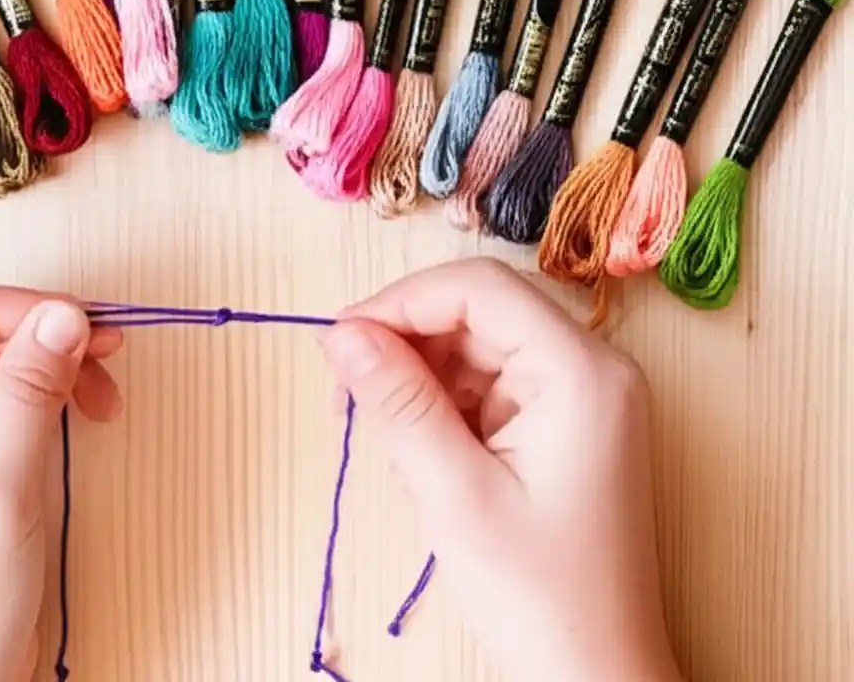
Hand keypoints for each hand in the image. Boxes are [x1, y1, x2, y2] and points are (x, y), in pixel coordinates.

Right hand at [322, 259, 678, 680]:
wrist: (593, 672)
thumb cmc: (538, 593)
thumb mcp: (452, 491)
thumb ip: (397, 401)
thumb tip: (342, 334)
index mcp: (581, 372)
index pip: (479, 288)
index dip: (400, 301)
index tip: (338, 340)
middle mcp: (592, 370)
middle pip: (480, 315)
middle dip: (407, 345)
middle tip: (348, 396)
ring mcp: (582, 400)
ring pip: (479, 351)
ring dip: (422, 384)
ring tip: (393, 448)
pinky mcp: (566, 429)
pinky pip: (491, 390)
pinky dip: (445, 412)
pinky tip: (425, 462)